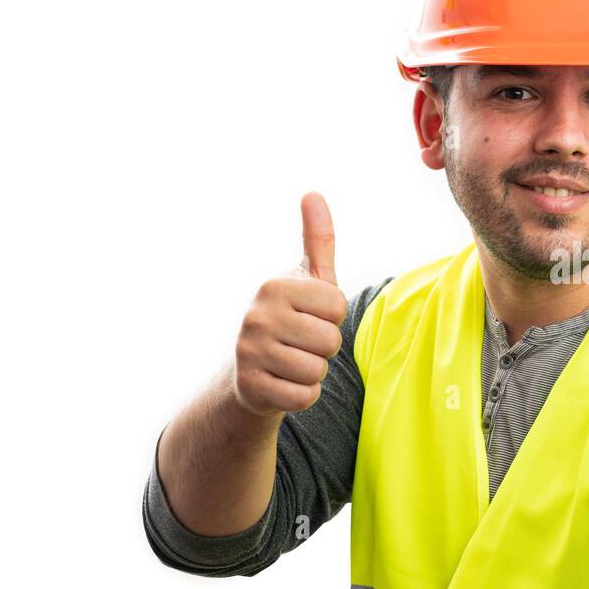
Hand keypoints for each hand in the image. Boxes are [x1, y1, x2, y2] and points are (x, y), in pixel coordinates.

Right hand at [233, 192, 348, 417]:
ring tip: (291, 361)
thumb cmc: (291, 319)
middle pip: (331, 340)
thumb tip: (313, 192)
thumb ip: (318, 239)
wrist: (251, 372)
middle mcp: (256, 316)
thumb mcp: (308, 279)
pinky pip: (305, 396)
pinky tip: (284, 382)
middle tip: (299, 342)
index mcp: (275, 286)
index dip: (332, 317)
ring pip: (318, 370)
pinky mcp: (250, 387)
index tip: (309, 316)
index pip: (338, 307)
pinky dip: (303, 394)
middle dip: (324, 347)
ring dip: (313, 371)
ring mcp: (250, 352)